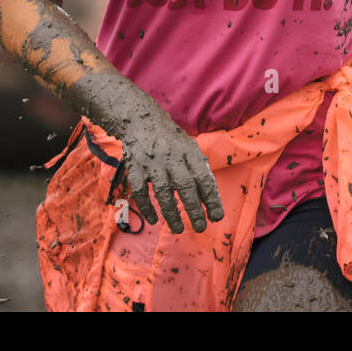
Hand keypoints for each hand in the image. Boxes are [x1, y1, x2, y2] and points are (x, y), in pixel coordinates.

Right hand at [111, 98, 224, 234]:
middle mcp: (171, 156)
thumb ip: (199, 170)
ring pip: (163, 192)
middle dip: (194, 210)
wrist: (141, 121)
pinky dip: (147, 208)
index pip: (204, 177)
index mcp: (189, 151)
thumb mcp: (189, 148)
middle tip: (200, 227)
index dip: (212, 199)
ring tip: (179, 229)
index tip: (216, 217)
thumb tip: (210, 201)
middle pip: (185, 186)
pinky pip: (140, 192)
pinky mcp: (135, 167)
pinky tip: (154, 220)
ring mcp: (152, 162)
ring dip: (171, 214)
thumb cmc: (171, 141)